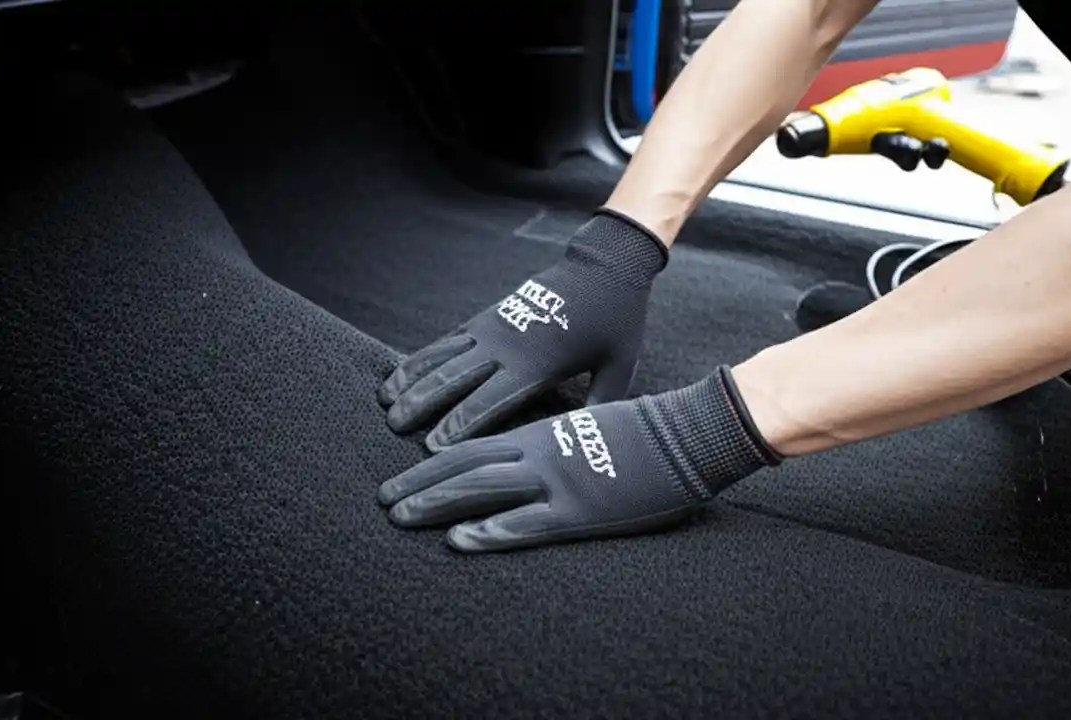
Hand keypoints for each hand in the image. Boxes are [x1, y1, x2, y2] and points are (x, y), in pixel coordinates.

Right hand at [378, 210, 666, 450]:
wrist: (605, 264)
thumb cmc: (617, 322)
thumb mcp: (618, 368)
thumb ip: (599, 408)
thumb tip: (585, 447)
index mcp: (538, 364)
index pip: (491, 401)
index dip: (460, 425)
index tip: (433, 448)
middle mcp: (507, 345)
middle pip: (455, 379)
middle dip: (423, 405)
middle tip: (395, 428)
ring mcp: (493, 327)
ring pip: (442, 357)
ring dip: (412, 380)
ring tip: (385, 403)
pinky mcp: (487, 316)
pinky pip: (446, 341)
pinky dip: (421, 358)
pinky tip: (399, 375)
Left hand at [378, 367, 779, 551]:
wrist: (686, 433)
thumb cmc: (644, 431)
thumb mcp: (590, 426)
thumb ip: (558, 438)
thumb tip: (531, 449)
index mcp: (540, 432)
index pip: (473, 445)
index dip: (432, 463)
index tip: (402, 477)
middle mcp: (537, 452)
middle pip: (464, 465)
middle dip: (419, 484)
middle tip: (383, 503)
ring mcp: (555, 480)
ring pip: (481, 489)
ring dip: (437, 503)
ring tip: (400, 518)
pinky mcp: (578, 509)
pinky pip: (526, 523)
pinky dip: (490, 531)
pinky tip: (460, 540)